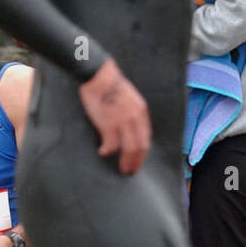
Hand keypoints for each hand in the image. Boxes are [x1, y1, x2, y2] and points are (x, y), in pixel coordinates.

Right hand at [78, 58, 150, 174]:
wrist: (99, 75)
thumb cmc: (110, 83)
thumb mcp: (129, 96)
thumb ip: (132, 111)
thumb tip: (128, 126)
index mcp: (141, 111)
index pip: (146, 137)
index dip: (143, 152)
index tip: (139, 160)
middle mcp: (135, 118)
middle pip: (140, 146)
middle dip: (137, 161)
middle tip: (131, 170)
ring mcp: (122, 122)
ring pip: (128, 149)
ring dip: (126, 161)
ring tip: (122, 169)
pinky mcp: (108, 125)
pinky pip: (110, 145)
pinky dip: (107, 152)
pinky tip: (102, 153)